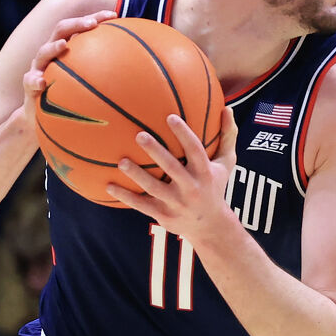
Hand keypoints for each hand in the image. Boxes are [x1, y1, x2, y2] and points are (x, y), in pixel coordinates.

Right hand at [21, 9, 118, 131]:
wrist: (43, 117)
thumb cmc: (72, 101)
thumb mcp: (92, 87)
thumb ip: (109, 78)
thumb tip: (143, 77)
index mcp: (68, 50)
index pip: (81, 27)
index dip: (96, 18)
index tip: (113, 15)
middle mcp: (52, 55)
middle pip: (61, 30)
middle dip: (76, 24)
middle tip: (92, 24)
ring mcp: (38, 68)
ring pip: (42, 52)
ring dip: (53, 48)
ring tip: (63, 46)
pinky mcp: (29, 85)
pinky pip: (29, 81)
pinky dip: (34, 80)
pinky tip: (41, 83)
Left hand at [108, 111, 238, 245]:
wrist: (210, 226)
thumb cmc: (215, 187)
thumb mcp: (226, 164)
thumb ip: (227, 137)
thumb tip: (227, 108)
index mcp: (205, 173)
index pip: (195, 151)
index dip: (184, 134)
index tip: (170, 117)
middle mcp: (191, 188)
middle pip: (172, 168)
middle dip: (156, 152)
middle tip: (139, 135)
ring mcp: (176, 204)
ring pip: (154, 188)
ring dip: (137, 175)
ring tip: (122, 161)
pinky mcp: (163, 215)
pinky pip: (141, 205)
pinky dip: (125, 196)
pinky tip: (108, 186)